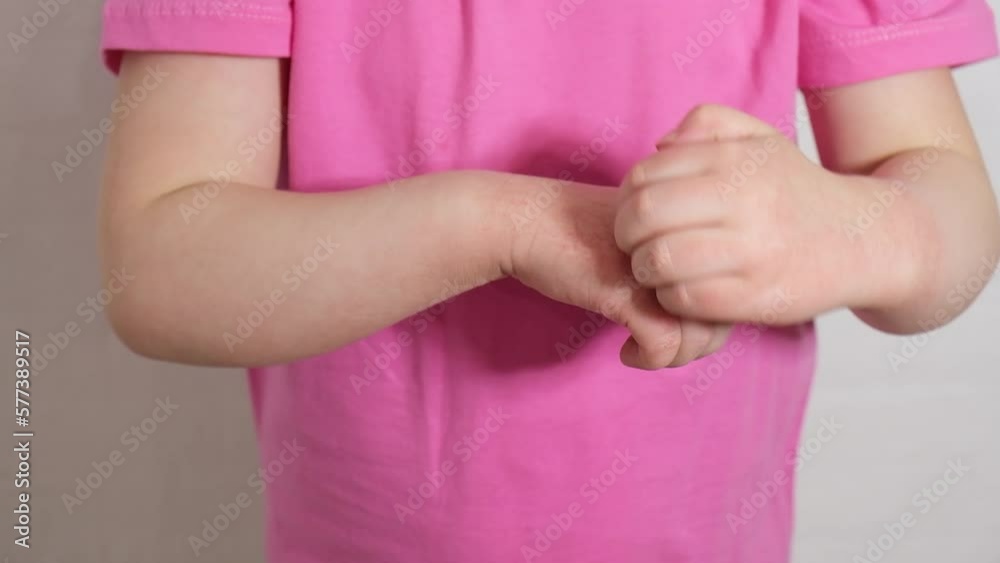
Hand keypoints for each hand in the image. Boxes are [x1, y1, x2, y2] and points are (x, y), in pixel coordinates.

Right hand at [500, 176, 730, 368]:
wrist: (527, 220)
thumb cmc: (577, 235)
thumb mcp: (639, 242)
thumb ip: (675, 266)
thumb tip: (707, 320)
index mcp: (688, 228)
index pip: (731, 284)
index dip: (713, 317)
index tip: (679, 326)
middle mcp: (680, 244)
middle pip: (724, 311)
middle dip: (699, 344)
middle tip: (666, 347)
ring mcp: (653, 268)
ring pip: (700, 334)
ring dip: (676, 358)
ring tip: (643, 351)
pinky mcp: (624, 290)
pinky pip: (664, 344)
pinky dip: (650, 360)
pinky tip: (626, 353)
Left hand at [614, 104, 864, 323]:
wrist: (864, 240)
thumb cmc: (795, 190)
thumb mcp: (759, 139)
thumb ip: (707, 125)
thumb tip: (658, 146)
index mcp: (736, 162)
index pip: (645, 177)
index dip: (626, 197)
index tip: (635, 210)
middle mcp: (744, 202)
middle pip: (644, 217)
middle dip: (625, 234)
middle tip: (634, 242)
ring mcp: (752, 252)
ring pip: (659, 260)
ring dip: (644, 269)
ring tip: (655, 267)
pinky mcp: (756, 297)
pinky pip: (685, 299)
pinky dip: (669, 298)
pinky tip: (680, 290)